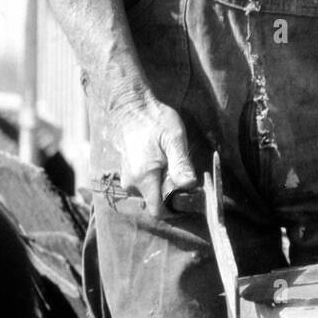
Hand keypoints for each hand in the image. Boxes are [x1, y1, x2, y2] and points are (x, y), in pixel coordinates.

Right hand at [110, 97, 197, 217]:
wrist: (131, 107)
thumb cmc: (154, 120)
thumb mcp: (174, 139)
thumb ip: (180, 165)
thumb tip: (189, 185)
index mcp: (143, 178)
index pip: (159, 211)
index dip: (176, 207)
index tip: (188, 193)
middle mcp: (131, 183)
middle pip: (157, 201)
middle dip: (172, 190)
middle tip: (180, 166)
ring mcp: (128, 178)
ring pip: (152, 191)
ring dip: (165, 181)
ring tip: (170, 157)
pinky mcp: (129, 172)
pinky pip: (146, 182)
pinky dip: (157, 175)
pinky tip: (161, 156)